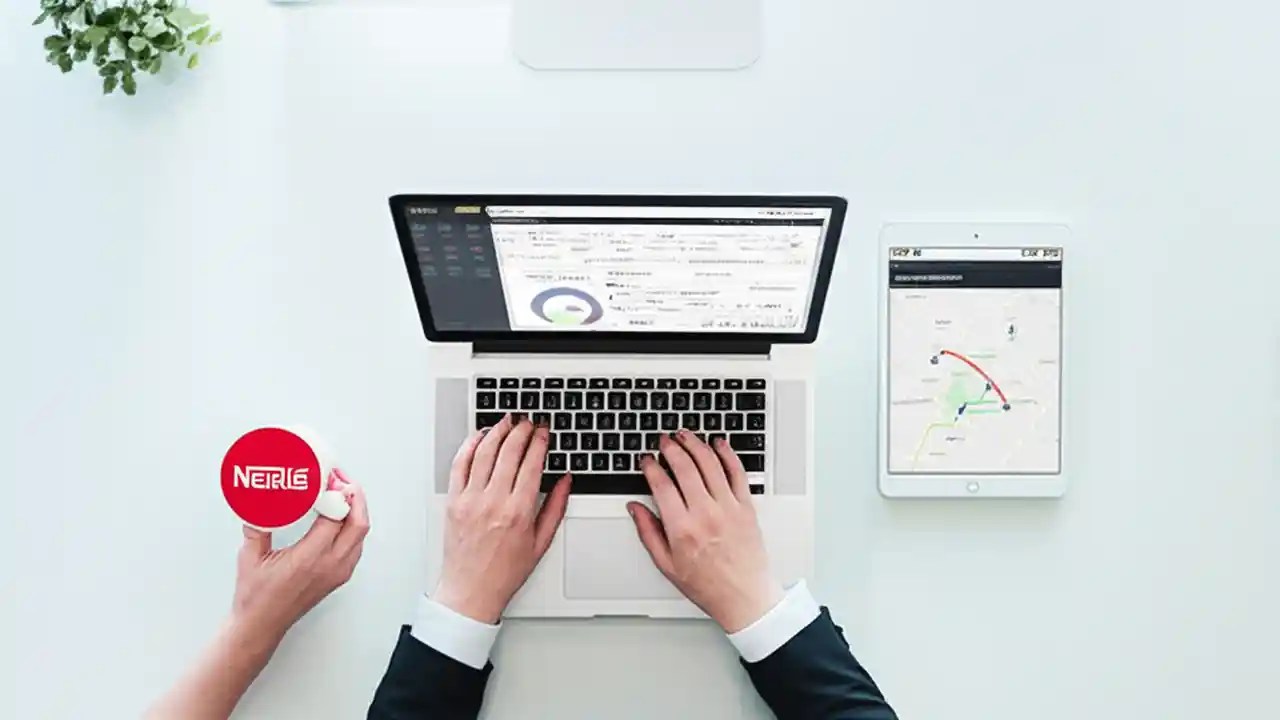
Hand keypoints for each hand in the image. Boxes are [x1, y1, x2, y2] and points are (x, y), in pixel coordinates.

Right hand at [232, 469, 370, 640]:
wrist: (261, 625)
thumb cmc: (256, 597)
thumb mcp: (250, 555)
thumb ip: (257, 525)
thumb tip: (257, 501)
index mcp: (310, 558)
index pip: (337, 517)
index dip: (336, 493)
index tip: (328, 478)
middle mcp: (330, 565)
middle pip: (359, 523)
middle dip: (354, 497)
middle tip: (341, 480)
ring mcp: (338, 572)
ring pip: (361, 535)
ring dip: (357, 511)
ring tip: (342, 494)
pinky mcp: (339, 577)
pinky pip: (356, 546)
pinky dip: (353, 527)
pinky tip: (341, 517)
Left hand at [433, 415, 571, 623]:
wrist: (471, 591)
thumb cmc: (504, 572)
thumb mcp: (541, 542)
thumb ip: (555, 507)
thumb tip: (565, 481)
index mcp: (519, 511)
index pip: (532, 463)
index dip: (540, 441)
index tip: (544, 431)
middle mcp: (494, 502)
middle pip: (509, 451)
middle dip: (521, 430)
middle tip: (528, 422)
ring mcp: (471, 499)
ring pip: (484, 452)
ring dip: (497, 431)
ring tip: (507, 422)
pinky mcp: (454, 501)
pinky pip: (460, 464)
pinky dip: (470, 445)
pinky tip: (479, 437)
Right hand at [628, 431, 782, 632]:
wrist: (744, 597)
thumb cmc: (707, 585)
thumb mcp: (666, 564)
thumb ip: (648, 532)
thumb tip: (635, 508)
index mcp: (682, 529)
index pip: (661, 485)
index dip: (651, 467)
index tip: (646, 460)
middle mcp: (705, 514)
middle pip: (685, 467)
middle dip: (671, 448)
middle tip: (664, 441)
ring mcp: (728, 508)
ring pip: (710, 463)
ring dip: (696, 444)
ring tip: (686, 435)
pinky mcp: (746, 507)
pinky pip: (737, 472)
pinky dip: (727, 454)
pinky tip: (719, 444)